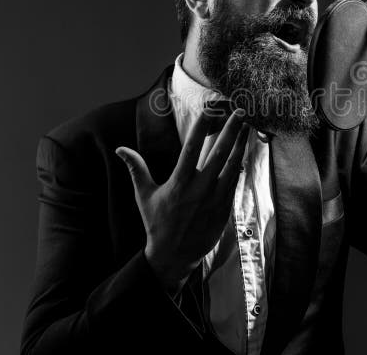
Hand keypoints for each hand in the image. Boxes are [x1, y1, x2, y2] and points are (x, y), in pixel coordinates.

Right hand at [115, 109, 248, 294]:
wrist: (174, 256)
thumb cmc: (157, 223)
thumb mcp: (144, 196)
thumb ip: (136, 169)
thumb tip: (120, 149)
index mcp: (179, 183)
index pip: (191, 148)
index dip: (201, 127)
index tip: (209, 110)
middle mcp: (199, 189)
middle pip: (219, 153)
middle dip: (230, 130)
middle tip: (239, 112)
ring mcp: (214, 199)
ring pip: (232, 166)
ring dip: (240, 145)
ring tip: (246, 127)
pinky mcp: (224, 209)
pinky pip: (234, 182)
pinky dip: (240, 165)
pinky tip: (244, 151)